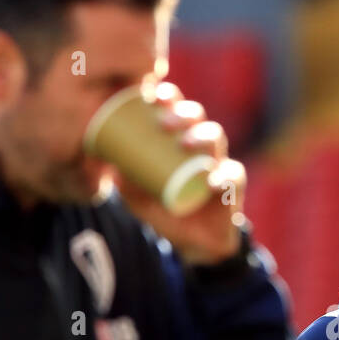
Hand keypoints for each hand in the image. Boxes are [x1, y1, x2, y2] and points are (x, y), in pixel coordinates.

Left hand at [109, 81, 246, 265]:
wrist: (192, 243)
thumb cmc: (166, 211)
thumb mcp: (138, 198)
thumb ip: (125, 181)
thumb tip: (106, 163)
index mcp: (180, 140)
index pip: (176, 109)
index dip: (168, 97)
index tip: (151, 96)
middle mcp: (201, 146)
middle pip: (197, 117)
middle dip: (182, 113)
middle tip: (164, 124)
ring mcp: (218, 163)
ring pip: (216, 138)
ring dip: (201, 136)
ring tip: (186, 144)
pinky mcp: (232, 186)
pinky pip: (232, 177)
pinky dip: (223, 177)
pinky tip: (211, 182)